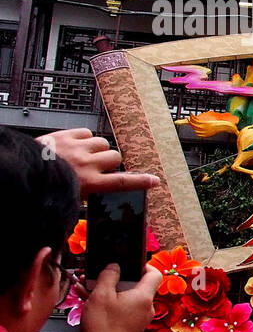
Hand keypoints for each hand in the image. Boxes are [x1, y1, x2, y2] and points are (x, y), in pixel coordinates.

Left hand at [37, 129, 159, 194]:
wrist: (18, 172)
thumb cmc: (42, 187)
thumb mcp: (69, 199)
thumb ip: (87, 194)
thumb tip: (98, 194)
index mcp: (90, 183)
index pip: (122, 182)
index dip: (141, 181)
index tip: (154, 180)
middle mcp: (87, 164)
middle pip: (115, 157)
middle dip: (110, 162)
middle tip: (99, 167)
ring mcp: (76, 147)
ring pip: (102, 142)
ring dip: (97, 149)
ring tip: (84, 155)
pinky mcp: (65, 135)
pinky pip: (86, 132)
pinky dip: (83, 138)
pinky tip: (74, 145)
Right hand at [78, 264, 162, 331]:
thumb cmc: (104, 327)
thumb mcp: (101, 294)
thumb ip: (109, 276)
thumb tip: (114, 266)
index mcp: (144, 296)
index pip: (154, 273)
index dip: (142, 265)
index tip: (129, 263)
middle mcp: (146, 307)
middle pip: (136, 285)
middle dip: (116, 279)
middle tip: (99, 276)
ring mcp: (139, 318)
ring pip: (125, 297)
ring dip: (108, 290)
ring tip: (88, 288)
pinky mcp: (130, 326)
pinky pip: (122, 308)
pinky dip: (109, 303)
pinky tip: (89, 301)